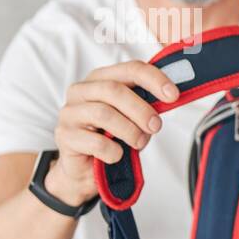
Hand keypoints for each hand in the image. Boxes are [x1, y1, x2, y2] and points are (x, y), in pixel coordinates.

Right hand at [50, 60, 181, 205]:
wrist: (88, 169)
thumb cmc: (113, 137)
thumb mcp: (134, 117)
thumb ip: (148, 104)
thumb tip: (173, 97)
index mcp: (101, 79)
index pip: (130, 69)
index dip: (154, 79)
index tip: (174, 95)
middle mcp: (81, 91)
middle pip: (114, 90)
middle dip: (141, 109)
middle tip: (156, 126)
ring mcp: (70, 112)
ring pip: (104, 114)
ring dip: (130, 131)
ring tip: (139, 142)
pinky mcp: (65, 136)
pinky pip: (96, 142)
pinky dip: (114, 151)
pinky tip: (116, 155)